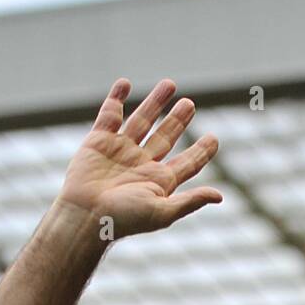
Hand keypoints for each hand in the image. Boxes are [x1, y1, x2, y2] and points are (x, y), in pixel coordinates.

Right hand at [57, 77, 221, 238]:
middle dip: (178, 121)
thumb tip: (219, 197)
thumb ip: (190, 202)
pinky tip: (125, 84)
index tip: (213, 138)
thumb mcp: (162, 212)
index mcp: (159, 182)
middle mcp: (141, 165)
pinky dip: (116, 98)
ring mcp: (120, 151)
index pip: (186, 163)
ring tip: (169, 84)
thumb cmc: (124, 219)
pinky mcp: (98, 141)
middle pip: (165, 137)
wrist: (85, 216)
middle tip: (190, 104)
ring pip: (142, 121)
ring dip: (155, 103)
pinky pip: (109, 115)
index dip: (201, 152)